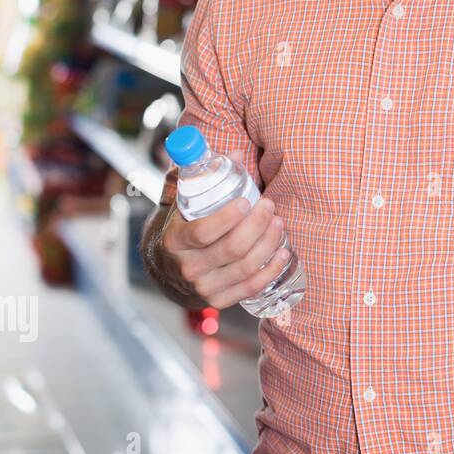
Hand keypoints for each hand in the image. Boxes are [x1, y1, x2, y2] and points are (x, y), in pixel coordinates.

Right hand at [158, 150, 289, 309]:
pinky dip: (272, 270)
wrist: (170, 267)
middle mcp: (187, 268)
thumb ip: (205, 175)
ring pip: (245, 267)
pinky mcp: (220, 301)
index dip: (226, 218)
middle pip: (231, 249)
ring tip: (279, 223)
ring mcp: (204, 288)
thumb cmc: (184, 226)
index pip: (202, 232)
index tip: (246, 201)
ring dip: (268, 244)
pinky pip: (251, 287)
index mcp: (174, 241)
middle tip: (270, 206)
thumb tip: (236, 152)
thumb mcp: (186, 202)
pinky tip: (284, 252)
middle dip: (256, 225)